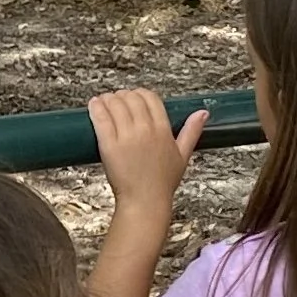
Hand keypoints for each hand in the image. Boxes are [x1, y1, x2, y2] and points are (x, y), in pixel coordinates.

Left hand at [89, 89, 208, 213]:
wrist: (145, 203)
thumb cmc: (162, 183)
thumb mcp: (183, 155)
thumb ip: (192, 131)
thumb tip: (203, 113)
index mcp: (162, 129)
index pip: (150, 98)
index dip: (139, 94)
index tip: (133, 98)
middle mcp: (145, 129)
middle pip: (131, 98)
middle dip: (122, 96)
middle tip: (116, 101)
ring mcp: (126, 136)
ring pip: (114, 104)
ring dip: (107, 99)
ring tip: (102, 102)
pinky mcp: (109, 145)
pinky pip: (101, 118)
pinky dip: (96, 108)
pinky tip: (94, 105)